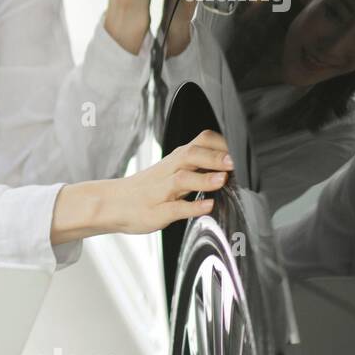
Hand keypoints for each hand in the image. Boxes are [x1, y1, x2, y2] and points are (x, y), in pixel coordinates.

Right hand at [104, 129, 232, 233]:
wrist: (112, 204)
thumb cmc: (148, 190)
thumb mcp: (172, 172)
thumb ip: (198, 166)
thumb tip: (231, 164)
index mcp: (175, 161)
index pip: (199, 142)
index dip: (221, 143)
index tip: (242, 148)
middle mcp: (168, 172)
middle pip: (190, 156)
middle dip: (214, 157)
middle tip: (235, 161)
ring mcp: (161, 192)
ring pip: (181, 180)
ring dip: (203, 179)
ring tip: (222, 180)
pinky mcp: (156, 212)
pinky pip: (174, 208)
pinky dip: (191, 207)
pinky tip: (207, 207)